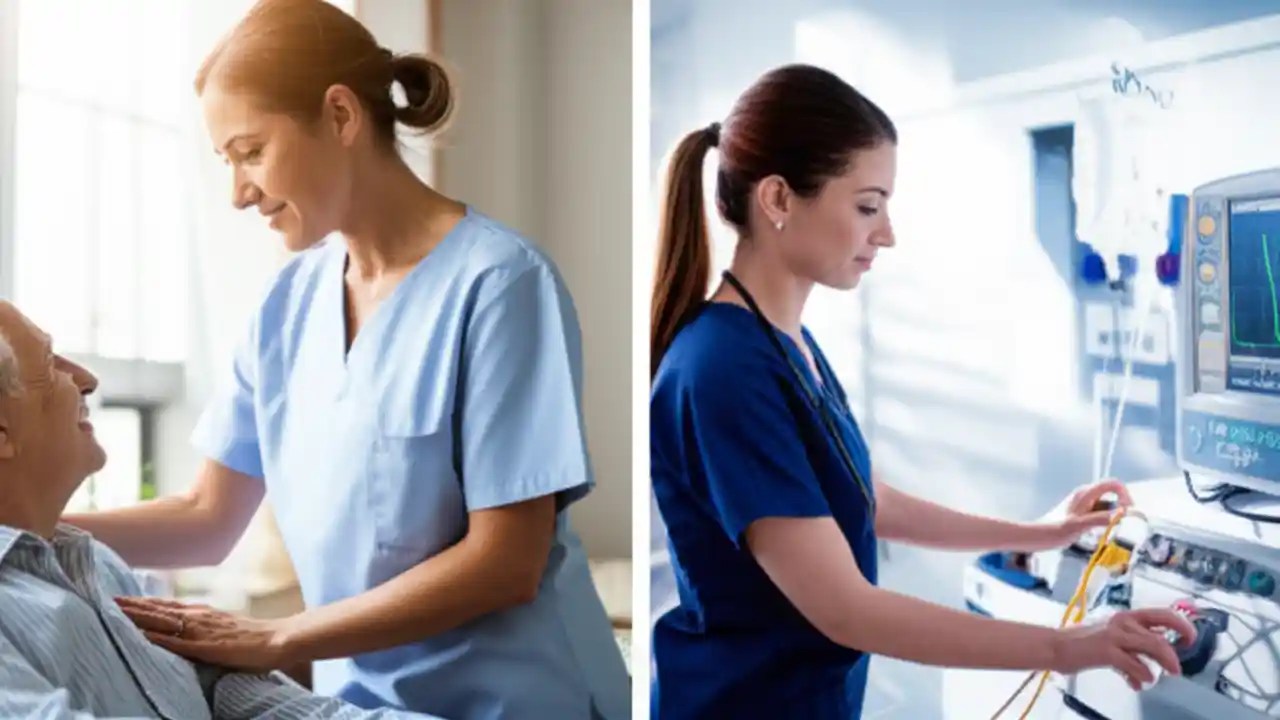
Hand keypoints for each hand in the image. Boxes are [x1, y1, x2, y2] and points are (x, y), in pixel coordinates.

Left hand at [116, 596, 296, 671]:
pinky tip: (142, 635)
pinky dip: (159, 637)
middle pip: (159, 609)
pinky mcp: (208, 647)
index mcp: (202, 613)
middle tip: (107, 599)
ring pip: (164, 621)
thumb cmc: (254, 638)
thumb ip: (204, 627)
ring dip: (139, 616)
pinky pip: (179, 642)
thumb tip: (185, 629)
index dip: (141, 602)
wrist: (279, 640)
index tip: (118, 598)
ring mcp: (203, 631)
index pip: (165, 606)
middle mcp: (199, 617)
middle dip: (133, 605)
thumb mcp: (224, 628)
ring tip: (116, 611)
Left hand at [1036, 479, 1135, 548]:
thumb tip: (1121, 514)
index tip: (1128, 511)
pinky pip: (1101, 513)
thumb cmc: (1055, 530)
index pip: (1113, 484)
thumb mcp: (1079, 525)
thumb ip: (1100, 519)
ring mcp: (1084, 504)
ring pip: (1107, 505)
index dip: (1125, 495)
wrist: (1038, 536)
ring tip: (1116, 529)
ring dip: (1115, 515)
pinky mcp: (1082, 513)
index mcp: (1086, 493)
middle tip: (1126, 523)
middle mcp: (1086, 495)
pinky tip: (1105, 532)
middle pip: (1113, 494)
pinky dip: (1107, 520)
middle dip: (1122, 506)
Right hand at [1053, 608, 1196, 690]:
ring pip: (1154, 643)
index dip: (1181, 623)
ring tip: (1171, 672)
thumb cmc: (1083, 645)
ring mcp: (1115, 635)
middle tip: (1187, 650)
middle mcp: (1123, 621)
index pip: (1161, 613)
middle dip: (1182, 634)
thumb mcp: (1112, 641)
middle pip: (1163, 623)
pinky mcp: (1106, 650)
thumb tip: (1149, 671)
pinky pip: (1134, 663)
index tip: (1189, 638)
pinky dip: (1142, 674)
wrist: (1056, 647)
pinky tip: (1140, 683)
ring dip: (1167, 660)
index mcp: (1126, 617)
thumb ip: (1133, 651)